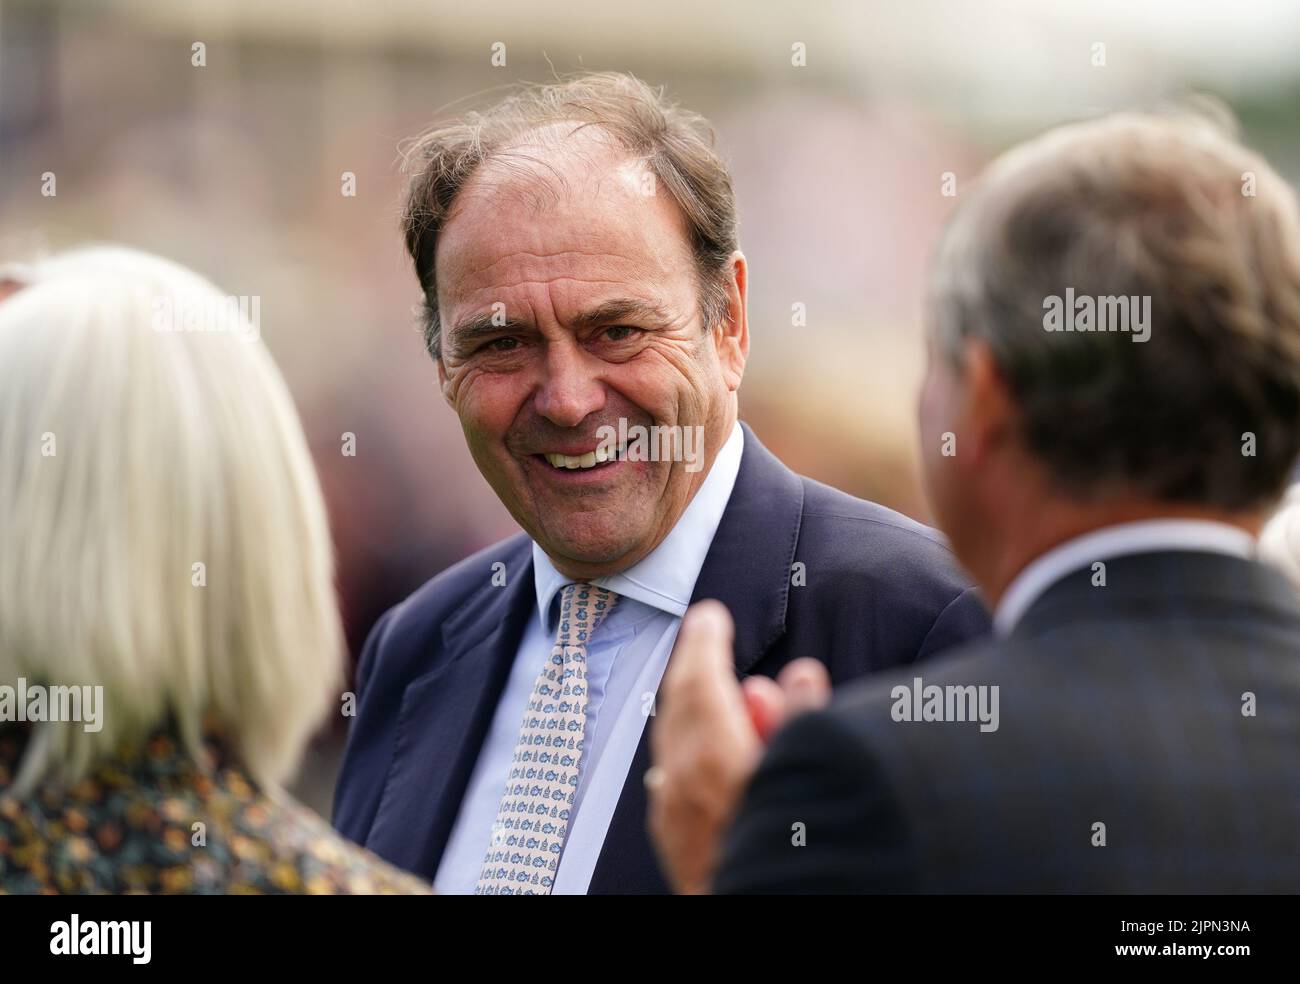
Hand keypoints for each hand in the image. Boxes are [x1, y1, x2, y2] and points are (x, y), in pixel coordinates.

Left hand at [648, 600, 829, 893]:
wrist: (758, 910)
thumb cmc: (788, 851)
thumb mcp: (807, 773)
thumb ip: (803, 723)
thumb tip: (799, 676)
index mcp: (714, 759)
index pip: (701, 680)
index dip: (706, 642)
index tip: (712, 615)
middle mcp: (683, 784)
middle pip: (679, 706)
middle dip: (692, 665)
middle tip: (706, 635)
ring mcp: (672, 815)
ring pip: (672, 742)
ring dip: (690, 706)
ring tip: (711, 685)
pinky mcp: (674, 842)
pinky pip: (671, 777)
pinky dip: (686, 747)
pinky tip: (700, 748)